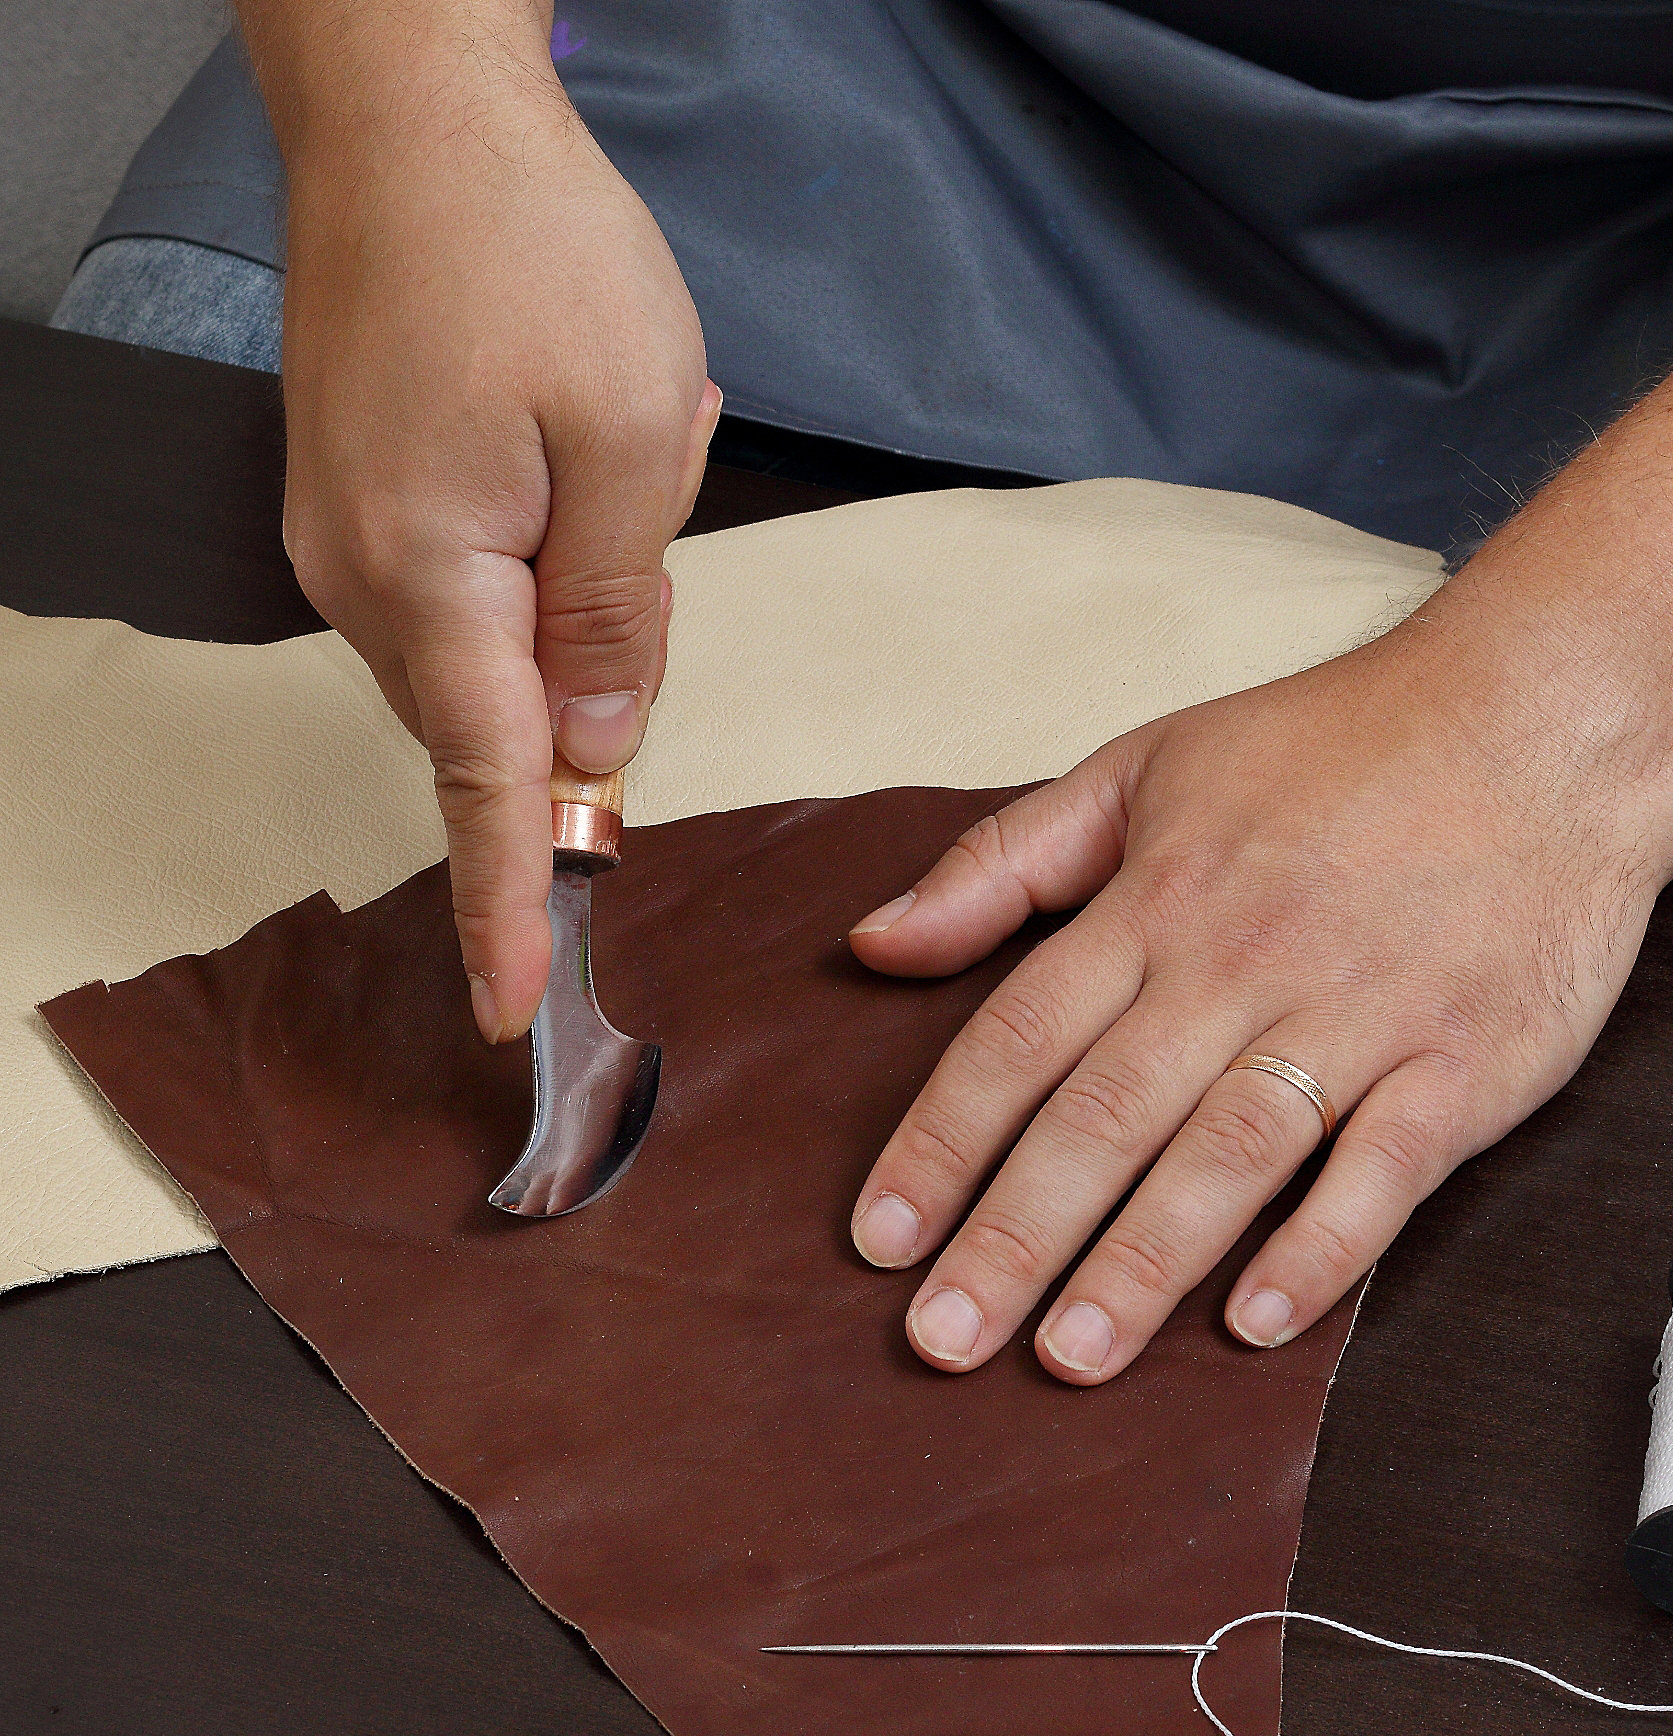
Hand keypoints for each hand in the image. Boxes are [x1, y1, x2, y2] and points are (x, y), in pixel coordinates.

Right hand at [277, 57, 717, 1040]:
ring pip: (491, 651)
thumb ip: (620, 619)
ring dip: (575, 589)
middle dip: (591, 679)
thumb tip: (596, 747)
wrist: (412, 111)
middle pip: (502, 717)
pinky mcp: (363, 502)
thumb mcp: (634, 439)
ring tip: (609, 443)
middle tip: (639, 508)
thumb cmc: (534, 252)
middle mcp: (365, 579)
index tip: (512, 1004)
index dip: (504, 901)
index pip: (486, 784)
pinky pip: (471, 584)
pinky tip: (571, 440)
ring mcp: (351, 539)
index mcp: (433, 578)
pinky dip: (541, 549)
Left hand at [847, 640, 1672, 1384]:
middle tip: (943, 1340)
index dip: (940, 1145)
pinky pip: (1385, 1168)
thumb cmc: (1336, 747)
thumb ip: (1004, 860)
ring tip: (1071, 1357)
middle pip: (1105, 1116)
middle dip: (1014, 1236)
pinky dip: (1323, 1246)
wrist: (1546, 719)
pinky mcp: (1464, 1060)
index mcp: (1156, 900)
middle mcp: (1241, 963)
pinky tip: (1258, 1322)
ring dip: (1145, 1260)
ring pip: (1229, 1152)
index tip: (880, 1238)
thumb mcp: (1146, 767)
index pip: (1018, 1040)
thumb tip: (875, 942)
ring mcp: (1358, 1014)